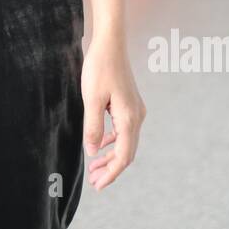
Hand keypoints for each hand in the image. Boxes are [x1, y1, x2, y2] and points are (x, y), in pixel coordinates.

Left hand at [81, 29, 145, 190]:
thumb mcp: (91, 99)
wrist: (110, 43)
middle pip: (126, 152)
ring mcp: (135, 110)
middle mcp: (137, 117)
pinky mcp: (130, 104)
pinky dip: (113, 142)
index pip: (123, 156)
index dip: (111, 173)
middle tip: (94, 181)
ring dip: (111, 156)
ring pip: (125, 142)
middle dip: (111, 168)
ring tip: (95, 168)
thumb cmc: (100, 68)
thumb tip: (92, 153)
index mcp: (129, 119)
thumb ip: (92, 127)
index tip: (98, 186)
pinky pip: (124, 130)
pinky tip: (101, 145)